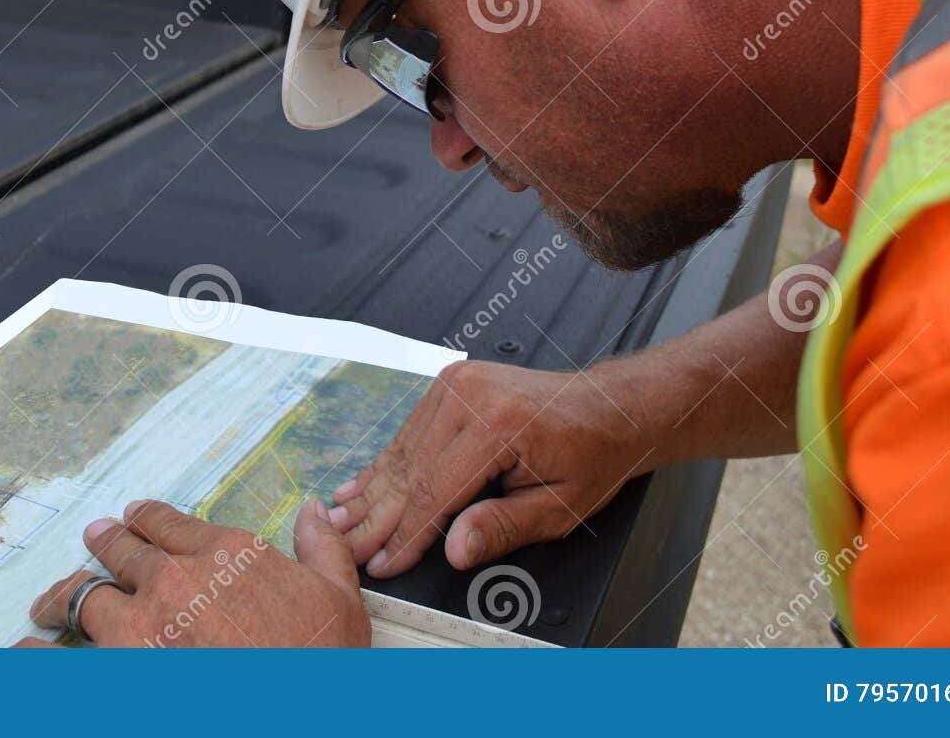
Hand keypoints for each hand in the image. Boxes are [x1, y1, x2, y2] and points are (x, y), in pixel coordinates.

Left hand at [21, 498, 369, 647]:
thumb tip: (313, 510)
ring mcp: (139, 631)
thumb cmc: (323, 662)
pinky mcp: (118, 676)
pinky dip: (33, 658)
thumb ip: (320, 547)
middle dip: (106, 542)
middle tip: (94, 537)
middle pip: (123, 551)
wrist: (303, 714)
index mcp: (225, 555)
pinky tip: (18, 653)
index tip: (135, 518)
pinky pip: (62, 664)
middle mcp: (174, 582)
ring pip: (88, 597)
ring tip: (52, 598)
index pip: (170, 525)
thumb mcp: (338, 597)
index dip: (148, 519)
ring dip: (68, 593)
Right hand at [331, 359, 646, 577]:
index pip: (435, 492)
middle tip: (346, 548)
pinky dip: (386, 463)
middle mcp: (471, 396)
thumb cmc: (593, 453)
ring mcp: (457, 384)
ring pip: (402, 450)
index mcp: (499, 424)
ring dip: (371, 491)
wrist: (610, 406)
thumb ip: (504, 527)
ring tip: (339, 520)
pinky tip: (360, 484)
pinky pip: (411, 431)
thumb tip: (455, 549)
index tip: (382, 565)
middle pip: (410, 470)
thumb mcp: (559, 507)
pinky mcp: (452, 384)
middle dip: (376, 517)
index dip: (405, 536)